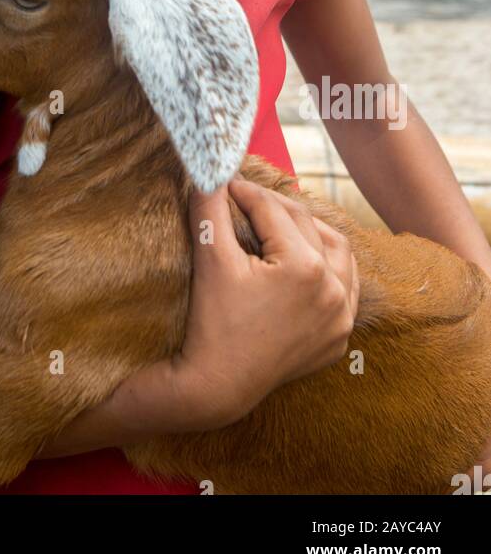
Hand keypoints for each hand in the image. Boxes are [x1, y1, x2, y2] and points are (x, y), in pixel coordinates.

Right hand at [132, 174, 359, 434]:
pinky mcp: (338, 338)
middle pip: (304, 225)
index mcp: (304, 267)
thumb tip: (208, 169)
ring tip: (281, 223)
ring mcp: (340, 317)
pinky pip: (344, 290)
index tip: (226, 181)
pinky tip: (307, 262)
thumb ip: (210, 206)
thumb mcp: (211, 257)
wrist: (217, 385)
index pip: (273, 211)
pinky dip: (329, 269)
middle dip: (272, 207)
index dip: (245, 190)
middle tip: (244, 197)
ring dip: (311, 232)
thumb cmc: (212, 321)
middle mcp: (333, 289)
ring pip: (337, 252)